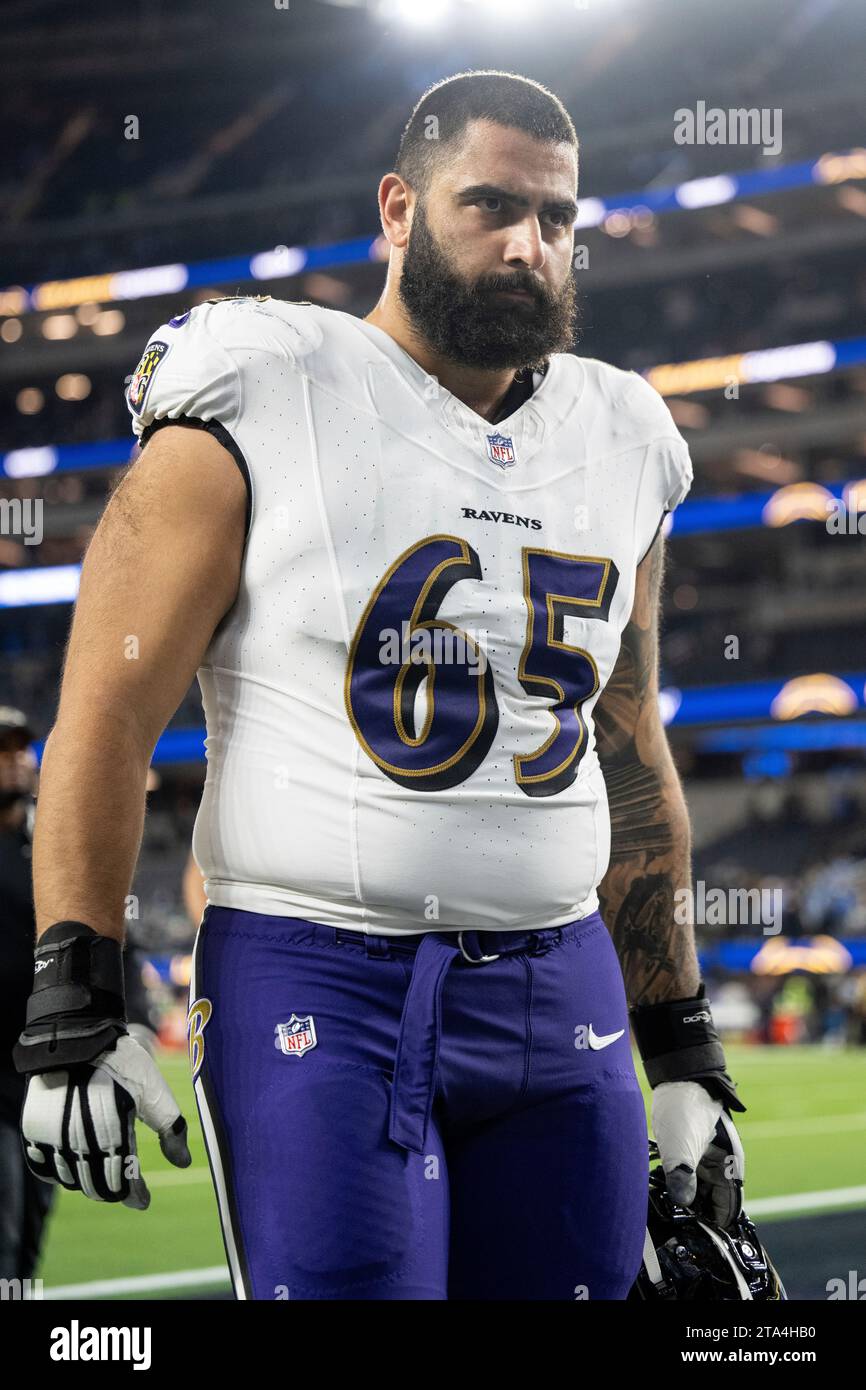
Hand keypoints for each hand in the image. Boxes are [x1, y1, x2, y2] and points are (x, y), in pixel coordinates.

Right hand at [21, 1033, 190, 1209]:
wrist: (75, 1036)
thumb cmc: (121, 1062)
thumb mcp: (154, 1090)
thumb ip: (170, 1129)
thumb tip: (183, 1163)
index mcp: (113, 1133)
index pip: (124, 1183)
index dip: (135, 1196)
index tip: (143, 1202)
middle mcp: (80, 1142)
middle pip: (97, 1187)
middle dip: (115, 1190)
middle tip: (126, 1185)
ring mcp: (53, 1138)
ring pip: (71, 1181)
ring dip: (88, 1182)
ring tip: (102, 1171)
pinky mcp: (34, 1131)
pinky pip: (44, 1168)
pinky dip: (60, 1173)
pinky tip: (74, 1165)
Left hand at [651, 1079, 744, 1227]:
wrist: (676, 1075)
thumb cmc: (685, 1108)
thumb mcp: (680, 1146)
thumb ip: (682, 1178)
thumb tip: (683, 1204)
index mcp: (730, 1166)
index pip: (729, 1208)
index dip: (714, 1223)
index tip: (693, 1230)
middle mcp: (721, 1164)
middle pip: (711, 1201)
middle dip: (695, 1211)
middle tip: (672, 1216)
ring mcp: (706, 1157)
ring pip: (697, 1189)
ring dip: (683, 1196)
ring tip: (663, 1200)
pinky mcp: (691, 1149)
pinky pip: (686, 1175)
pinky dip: (676, 1182)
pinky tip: (659, 1183)